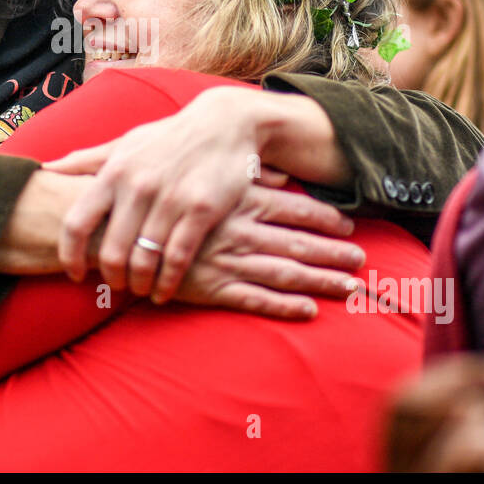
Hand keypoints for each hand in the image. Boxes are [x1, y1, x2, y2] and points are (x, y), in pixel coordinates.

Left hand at [45, 86, 352, 301]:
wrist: (223, 124)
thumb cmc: (168, 138)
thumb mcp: (125, 144)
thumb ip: (86, 160)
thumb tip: (45, 169)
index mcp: (113, 173)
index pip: (75, 223)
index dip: (69, 255)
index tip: (75, 273)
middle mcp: (137, 187)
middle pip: (110, 251)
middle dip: (111, 277)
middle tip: (116, 286)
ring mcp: (169, 200)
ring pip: (144, 260)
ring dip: (139, 284)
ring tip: (140, 290)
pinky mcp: (200, 210)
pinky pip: (177, 258)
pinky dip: (168, 282)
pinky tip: (163, 291)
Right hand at [171, 184, 364, 318]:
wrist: (122, 232)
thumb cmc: (165, 200)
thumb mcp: (206, 179)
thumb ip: (245, 177)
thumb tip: (280, 173)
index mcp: (239, 201)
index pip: (295, 209)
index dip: (326, 218)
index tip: (349, 225)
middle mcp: (238, 231)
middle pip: (298, 244)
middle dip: (333, 253)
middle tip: (361, 260)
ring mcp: (225, 261)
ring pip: (283, 273)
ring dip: (320, 281)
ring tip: (349, 288)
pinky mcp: (210, 288)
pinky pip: (254, 300)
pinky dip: (283, 306)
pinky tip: (309, 311)